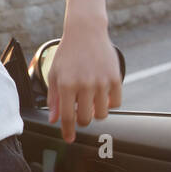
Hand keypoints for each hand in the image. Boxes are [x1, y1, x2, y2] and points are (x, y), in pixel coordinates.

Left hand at [46, 20, 121, 142]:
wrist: (86, 32)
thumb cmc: (67, 54)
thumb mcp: (55, 75)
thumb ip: (54, 99)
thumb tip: (54, 120)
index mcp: (67, 85)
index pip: (67, 117)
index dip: (67, 131)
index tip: (69, 138)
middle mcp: (85, 85)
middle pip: (86, 119)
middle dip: (81, 120)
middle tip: (79, 111)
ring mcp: (102, 82)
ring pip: (102, 114)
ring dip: (95, 112)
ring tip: (90, 101)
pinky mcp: (115, 78)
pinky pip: (116, 103)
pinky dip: (110, 104)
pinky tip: (102, 96)